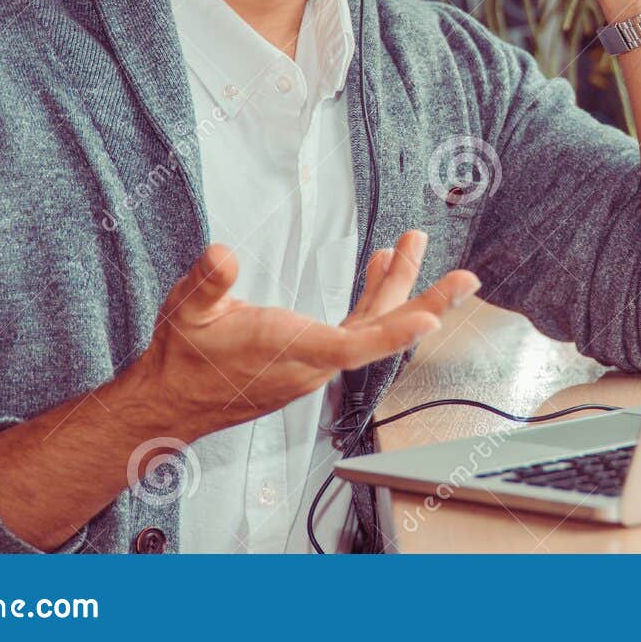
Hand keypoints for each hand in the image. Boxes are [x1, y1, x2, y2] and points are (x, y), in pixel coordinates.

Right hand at [132, 230, 477, 440]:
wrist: (173, 399)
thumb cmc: (184, 356)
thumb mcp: (188, 310)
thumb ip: (208, 282)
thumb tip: (221, 254)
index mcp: (290, 351)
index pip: (352, 345)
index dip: (394, 332)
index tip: (431, 319)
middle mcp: (314, 362)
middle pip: (381, 334)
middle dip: (426, 302)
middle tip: (467, 278)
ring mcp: (317, 361)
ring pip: (372, 325)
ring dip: (398, 286)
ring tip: (413, 242)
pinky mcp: (314, 355)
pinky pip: (357, 327)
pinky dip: (373, 296)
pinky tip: (379, 266)